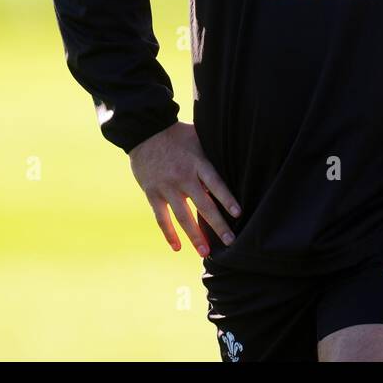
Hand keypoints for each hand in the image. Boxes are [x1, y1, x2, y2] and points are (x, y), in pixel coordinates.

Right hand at [128, 121, 241, 257]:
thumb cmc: (177, 134)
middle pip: (203, 205)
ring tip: (205, 252)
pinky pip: (161, 218)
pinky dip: (168, 233)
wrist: (144, 130)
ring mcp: (167, 187)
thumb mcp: (199, 137)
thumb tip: (237, 153)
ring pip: (183, 216)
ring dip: (195, 235)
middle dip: (217, 225)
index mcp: (197, 163)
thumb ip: (213, 151)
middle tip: (230, 242)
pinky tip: (177, 247)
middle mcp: (183, 177)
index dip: (227, 199)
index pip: (216, 183)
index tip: (238, 214)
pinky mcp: (152, 193)